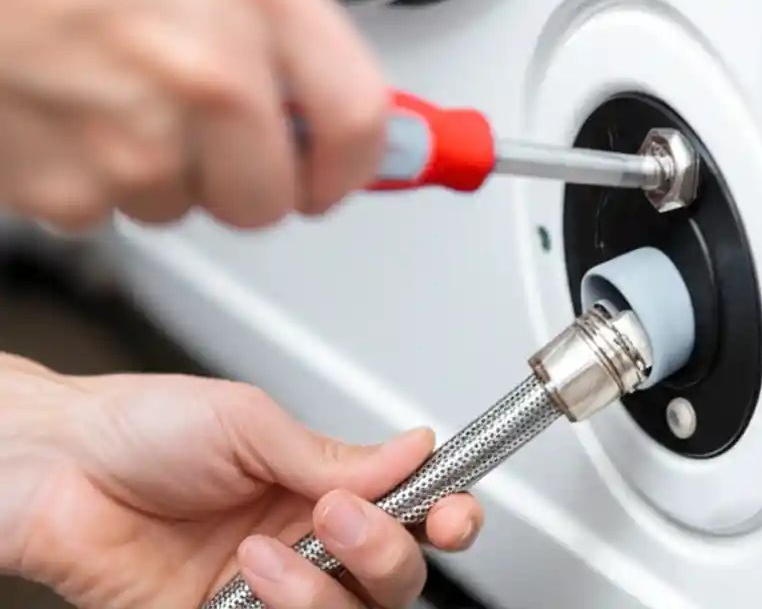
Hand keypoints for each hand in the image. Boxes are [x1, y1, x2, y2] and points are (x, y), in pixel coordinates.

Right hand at [0, 0, 386, 231]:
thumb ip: (288, 31)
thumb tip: (339, 105)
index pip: (356, 123)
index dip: (351, 162)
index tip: (336, 171)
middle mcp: (205, 73)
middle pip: (268, 198)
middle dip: (246, 179)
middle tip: (208, 133)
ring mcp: (132, 138)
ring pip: (179, 208)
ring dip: (157, 171)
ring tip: (109, 90)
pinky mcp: (59, 183)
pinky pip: (99, 212)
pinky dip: (83, 175)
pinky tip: (62, 106)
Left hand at [0, 356, 482, 607]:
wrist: (54, 470)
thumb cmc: (137, 429)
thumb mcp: (250, 421)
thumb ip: (333, 453)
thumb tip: (414, 452)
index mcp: (320, 484)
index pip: (410, 510)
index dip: (447, 517)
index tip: (456, 514)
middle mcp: (305, 542)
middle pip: (395, 577)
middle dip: (388, 551)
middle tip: (343, 516)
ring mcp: (269, 592)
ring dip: (322, 587)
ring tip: (268, 548)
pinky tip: (248, 578)